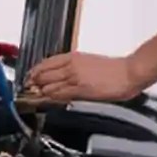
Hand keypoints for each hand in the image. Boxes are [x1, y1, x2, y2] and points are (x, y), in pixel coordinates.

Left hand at [24, 51, 141, 103]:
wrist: (128, 72)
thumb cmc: (114, 69)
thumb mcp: (90, 63)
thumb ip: (74, 69)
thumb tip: (63, 77)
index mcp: (73, 57)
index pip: (46, 63)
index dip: (35, 71)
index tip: (29, 78)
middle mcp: (71, 65)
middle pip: (43, 73)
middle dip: (33, 82)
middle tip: (27, 89)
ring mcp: (75, 77)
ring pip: (48, 84)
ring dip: (39, 91)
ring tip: (31, 97)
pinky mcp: (80, 88)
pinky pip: (59, 93)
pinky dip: (50, 97)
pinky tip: (45, 100)